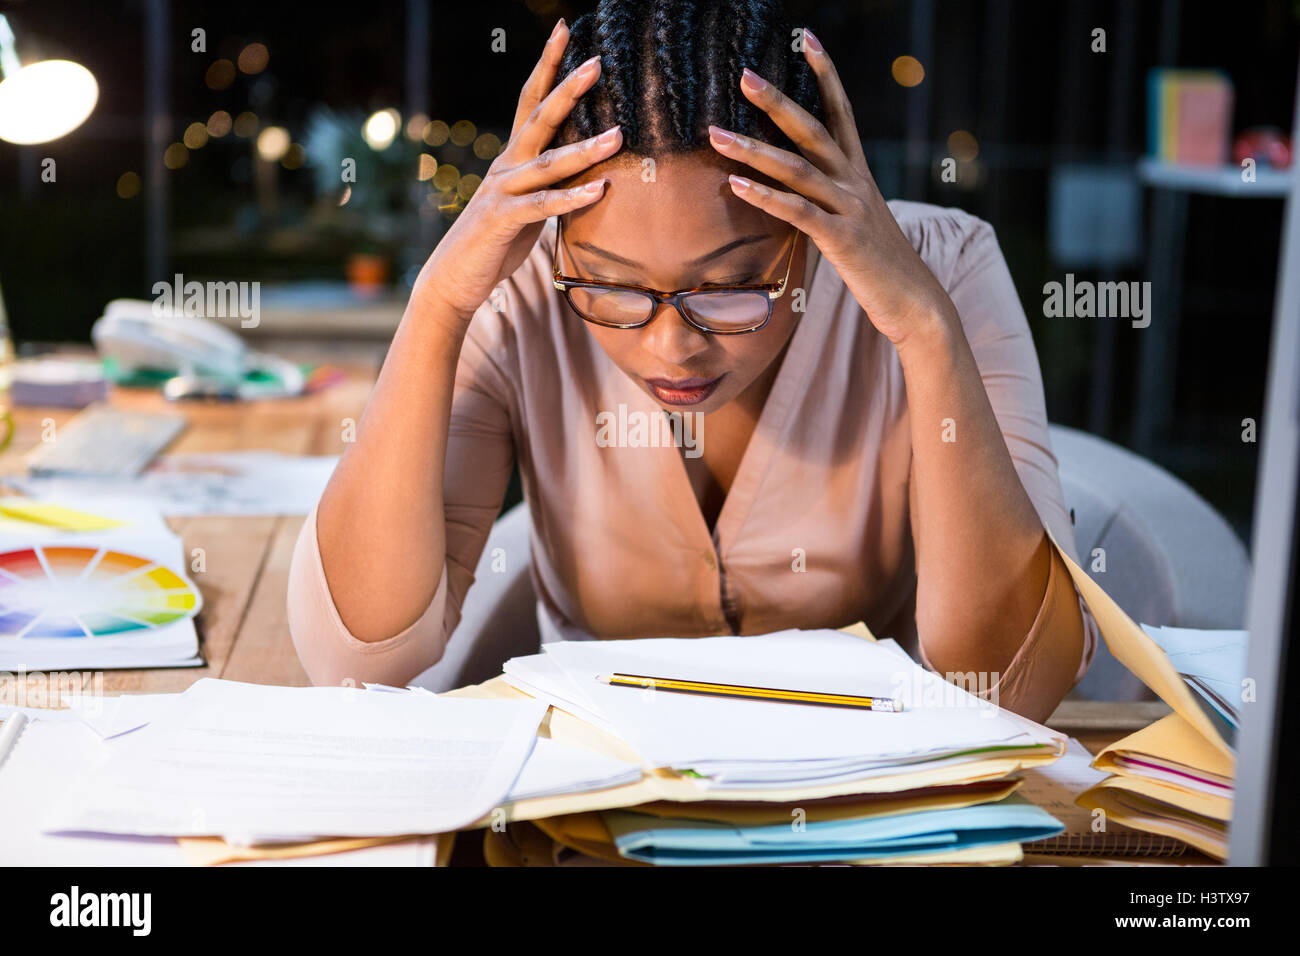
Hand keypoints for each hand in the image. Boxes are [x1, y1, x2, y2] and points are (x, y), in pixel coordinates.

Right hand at [414, 19, 620, 326]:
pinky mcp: (502, 220)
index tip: (566, 31)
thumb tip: (592, 174)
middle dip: (568, 89)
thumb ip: (554, 184)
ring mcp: (502, 190)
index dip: (548, 65)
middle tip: (597, 62)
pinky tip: (599, 190)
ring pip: (547, 163)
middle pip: (539, 117)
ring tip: (618, 135)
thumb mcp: (529, 205)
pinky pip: (542, 206)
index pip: (532, 100)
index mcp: (513, 156)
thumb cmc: (498, 241)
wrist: (456, 277)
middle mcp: (506, 165)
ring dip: (585, 149)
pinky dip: (572, 198)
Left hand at [707, 27, 956, 350]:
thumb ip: (830, 200)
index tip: (807, 38)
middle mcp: (856, 183)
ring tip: (716, 135)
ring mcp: (850, 209)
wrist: (915, 302)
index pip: (842, 112)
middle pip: (813, 131)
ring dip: (753, 150)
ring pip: (797, 169)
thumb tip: (796, 189)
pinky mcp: (842, 240)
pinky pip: (798, 212)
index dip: (827, 74)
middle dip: (777, 102)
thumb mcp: (856, 223)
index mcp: (859, 174)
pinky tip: (736, 185)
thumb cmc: (879, 266)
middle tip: (744, 76)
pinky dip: (766, 196)